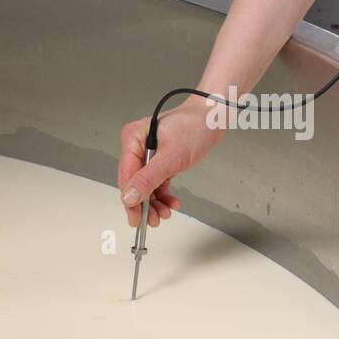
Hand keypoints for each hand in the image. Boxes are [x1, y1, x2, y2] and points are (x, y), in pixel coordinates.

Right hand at [118, 99, 224, 227]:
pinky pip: (156, 181)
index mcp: (132, 139)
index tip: (136, 219)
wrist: (212, 118)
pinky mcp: (159, 159)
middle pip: (134, 182)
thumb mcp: (171, 157)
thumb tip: (129, 197)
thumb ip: (148, 179)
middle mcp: (136, 146)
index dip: (130, 200)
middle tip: (153, 220)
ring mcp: (147, 153)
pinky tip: (171, 202)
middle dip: (144, 203)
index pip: (126, 176)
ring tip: (165, 213)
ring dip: (154, 202)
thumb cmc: (194, 127)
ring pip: (145, 185)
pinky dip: (162, 193)